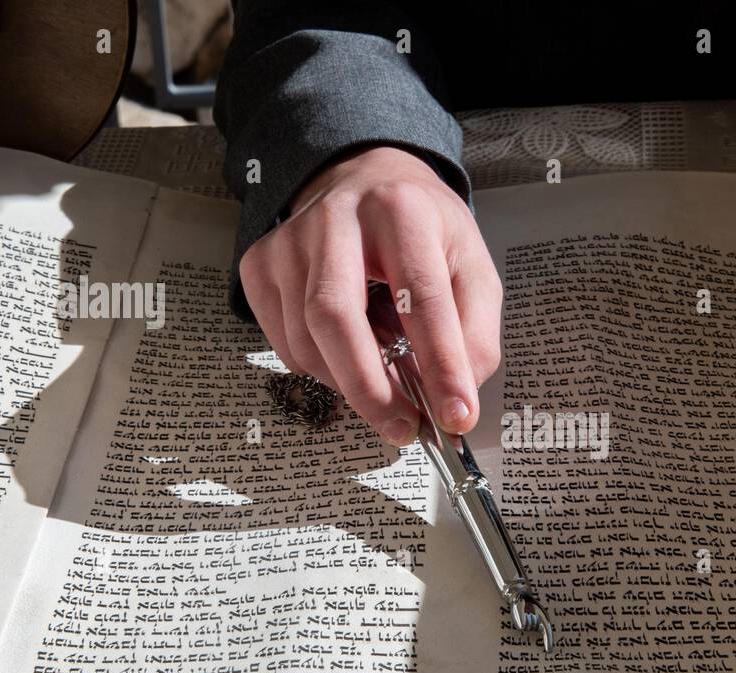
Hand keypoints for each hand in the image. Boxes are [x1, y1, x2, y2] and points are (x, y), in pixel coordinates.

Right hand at [240, 145, 502, 444]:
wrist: (366, 180)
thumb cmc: (423, 230)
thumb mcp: (471, 266)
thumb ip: (475, 331)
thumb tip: (456, 396)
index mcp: (401, 210)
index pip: (421, 298)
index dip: (441, 365)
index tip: (455, 416)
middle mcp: (336, 219)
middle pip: (335, 318)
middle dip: (371, 389)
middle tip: (403, 429)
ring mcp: (289, 242)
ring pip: (306, 340)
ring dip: (350, 383)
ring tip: (387, 385)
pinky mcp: (260, 265)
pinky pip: (285, 344)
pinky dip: (322, 369)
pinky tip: (349, 354)